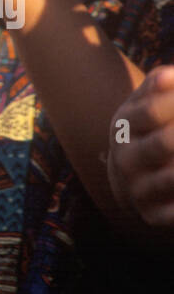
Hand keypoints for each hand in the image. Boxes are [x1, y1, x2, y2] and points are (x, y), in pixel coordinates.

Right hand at [108, 66, 173, 228]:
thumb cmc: (151, 127)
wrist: (128, 174)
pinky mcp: (152, 214)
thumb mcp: (147, 101)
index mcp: (124, 126)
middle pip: (163, 143)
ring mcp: (137, 187)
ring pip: (170, 180)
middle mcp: (125, 158)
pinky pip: (171, 215)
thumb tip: (170, 77)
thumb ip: (160, 83)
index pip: (153, 111)